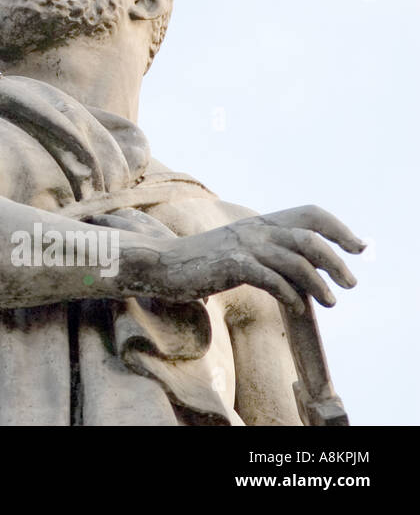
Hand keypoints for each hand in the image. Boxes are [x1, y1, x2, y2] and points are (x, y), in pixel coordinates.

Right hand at [119, 205, 364, 313]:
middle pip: (310, 237)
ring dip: (319, 284)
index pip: (310, 213)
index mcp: (260, 223)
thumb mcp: (240, 252)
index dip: (339, 227)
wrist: (162, 265)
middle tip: (350, 283)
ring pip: (296, 261)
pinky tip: (296, 307)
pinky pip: (271, 279)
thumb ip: (270, 254)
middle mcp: (255, 229)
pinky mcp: (231, 265)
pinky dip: (289, 295)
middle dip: (337, 261)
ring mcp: (242, 246)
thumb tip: (309, 273)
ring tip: (330, 303)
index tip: (359, 247)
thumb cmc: (202, 264)